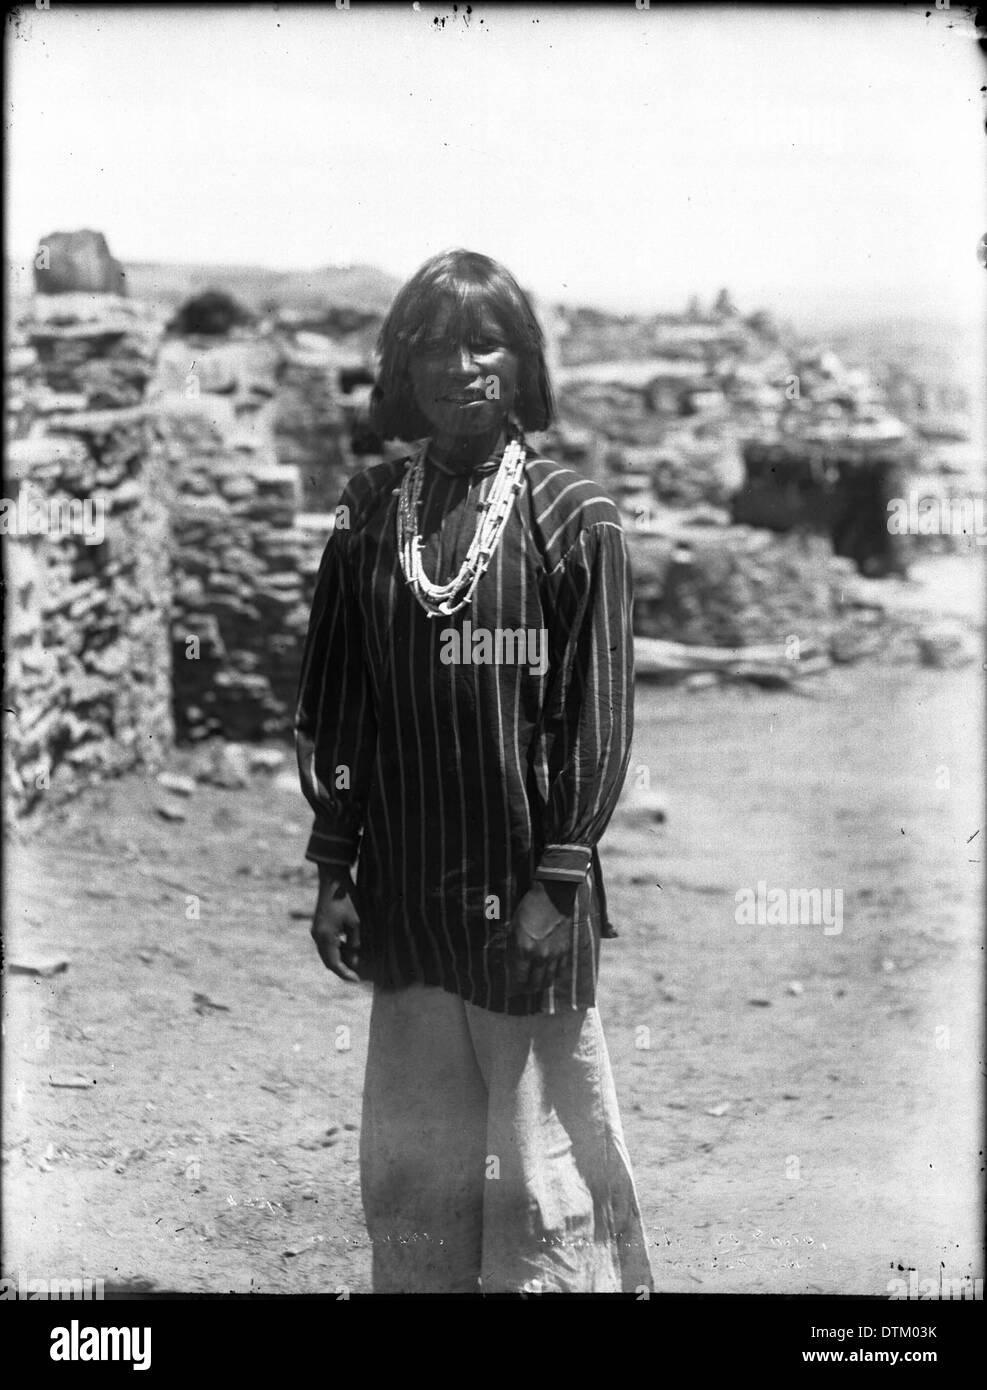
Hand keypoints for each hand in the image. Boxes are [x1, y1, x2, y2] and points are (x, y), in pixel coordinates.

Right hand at [310, 865, 361, 982]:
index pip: (334, 964)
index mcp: (325, 938)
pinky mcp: (319, 926)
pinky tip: (349, 949)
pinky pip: (327, 944)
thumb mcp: (355, 923)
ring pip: (327, 953)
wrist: (333, 880)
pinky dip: (337, 950)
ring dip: (339, 959)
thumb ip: (354, 943)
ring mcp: (316, 931)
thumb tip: (354, 960)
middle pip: (328, 961)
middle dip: (342, 969)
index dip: (345, 974)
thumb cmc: (346, 900)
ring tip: (355, 963)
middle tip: (356, 975)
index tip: (356, 980)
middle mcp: (317, 936)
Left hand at [508, 878, 577, 995]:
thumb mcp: (514, 928)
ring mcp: (555, 955)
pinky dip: (554, 977)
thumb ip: (513, 949)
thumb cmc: (529, 909)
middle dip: (527, 990)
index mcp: (524, 949)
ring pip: (549, 980)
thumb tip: (513, 965)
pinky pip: (561, 971)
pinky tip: (549, 977)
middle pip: (534, 983)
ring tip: (536, 987)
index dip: (515, 986)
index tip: (512, 990)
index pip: (519, 978)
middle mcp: (540, 956)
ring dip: (541, 986)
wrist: (553, 896)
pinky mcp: (566, 951)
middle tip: (523, 991)